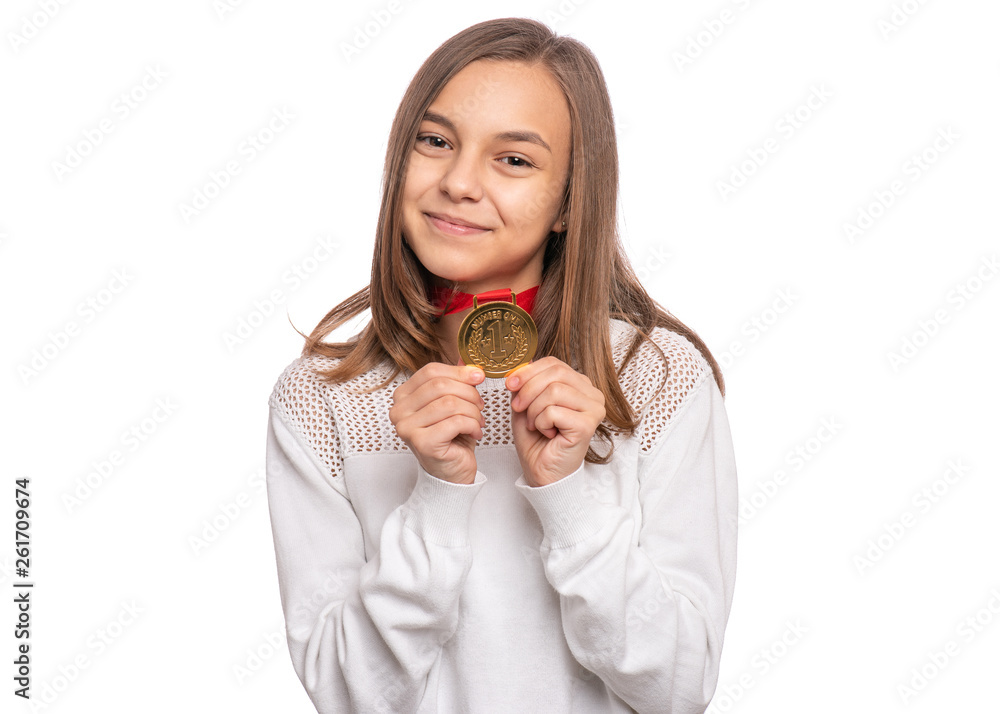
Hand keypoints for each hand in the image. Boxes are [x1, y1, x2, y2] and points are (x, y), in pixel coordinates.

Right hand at [389, 363, 485, 484]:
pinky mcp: (422, 443)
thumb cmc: (452, 438)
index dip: (458, 371)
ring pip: (450, 403)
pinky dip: (472, 425)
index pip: (430, 371)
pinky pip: (455, 421)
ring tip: (477, 421)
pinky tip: (475, 432)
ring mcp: (407, 428)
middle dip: (469, 393)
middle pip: (440, 385)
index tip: (478, 376)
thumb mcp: (453, 403)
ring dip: (473, 411)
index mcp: (402, 396)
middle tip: (480, 405)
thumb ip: (454, 381)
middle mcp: (399, 411)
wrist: (451, 473)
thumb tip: (464, 359)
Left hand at [505, 357, 605, 486]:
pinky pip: (554, 411)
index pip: (554, 363)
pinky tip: (547, 433)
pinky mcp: (588, 425)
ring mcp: (594, 409)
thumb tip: (524, 363)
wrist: (542, 472)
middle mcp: (592, 394)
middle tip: (518, 408)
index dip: (528, 371)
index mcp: (580, 385)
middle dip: (528, 389)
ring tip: (535, 424)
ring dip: (534, 409)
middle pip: (556, 373)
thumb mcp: (526, 404)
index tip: (509, 384)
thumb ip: (527, 383)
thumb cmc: (537, 440)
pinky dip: (541, 422)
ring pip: (554, 391)